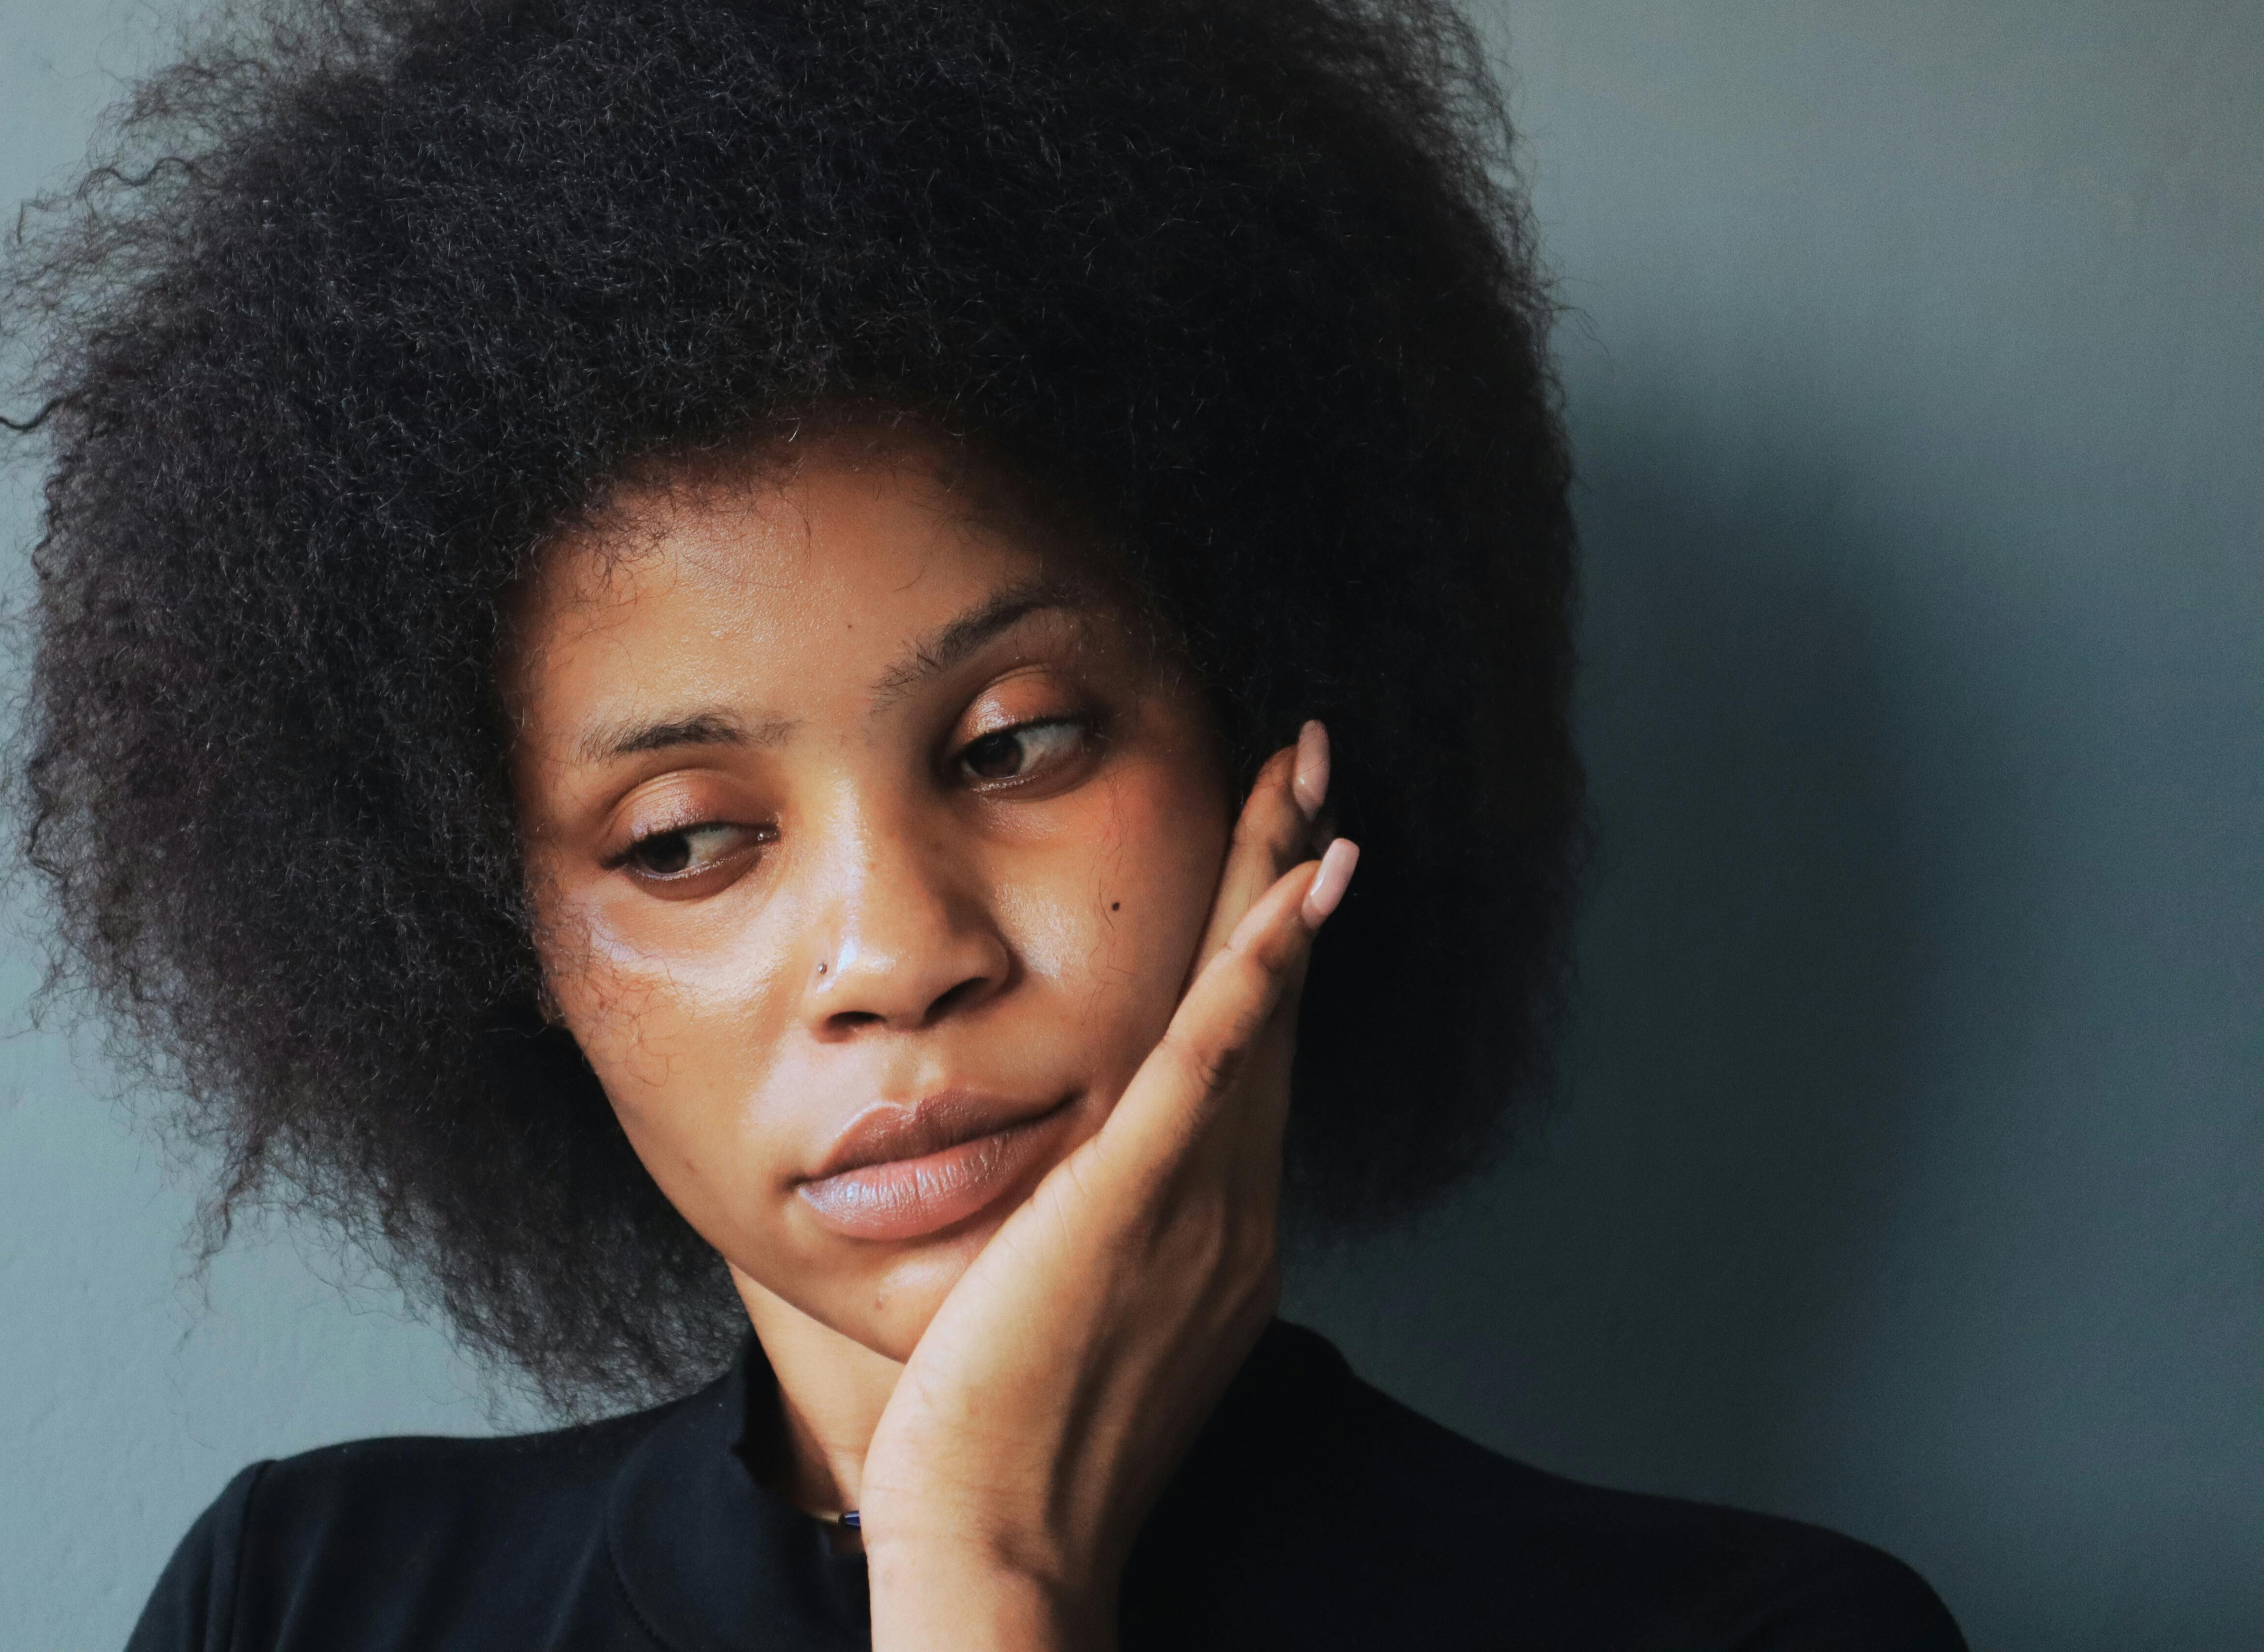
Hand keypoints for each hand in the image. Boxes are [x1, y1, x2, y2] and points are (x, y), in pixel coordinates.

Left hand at [854, 721, 1354, 1651]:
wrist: (1001, 1549)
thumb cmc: (1005, 1446)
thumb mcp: (1068, 1314)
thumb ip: (1089, 1240)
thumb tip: (1065, 1195)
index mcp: (1216, 1238)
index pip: (1245, 1058)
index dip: (1269, 947)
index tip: (1285, 856)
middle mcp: (1231, 1213)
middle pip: (1268, 1008)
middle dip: (1289, 874)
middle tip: (1313, 764)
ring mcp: (1198, 1207)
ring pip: (1249, 1008)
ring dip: (1277, 878)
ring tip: (1303, 774)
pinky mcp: (1138, 1202)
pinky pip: (1210, 1064)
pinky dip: (1255, 969)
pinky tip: (1291, 886)